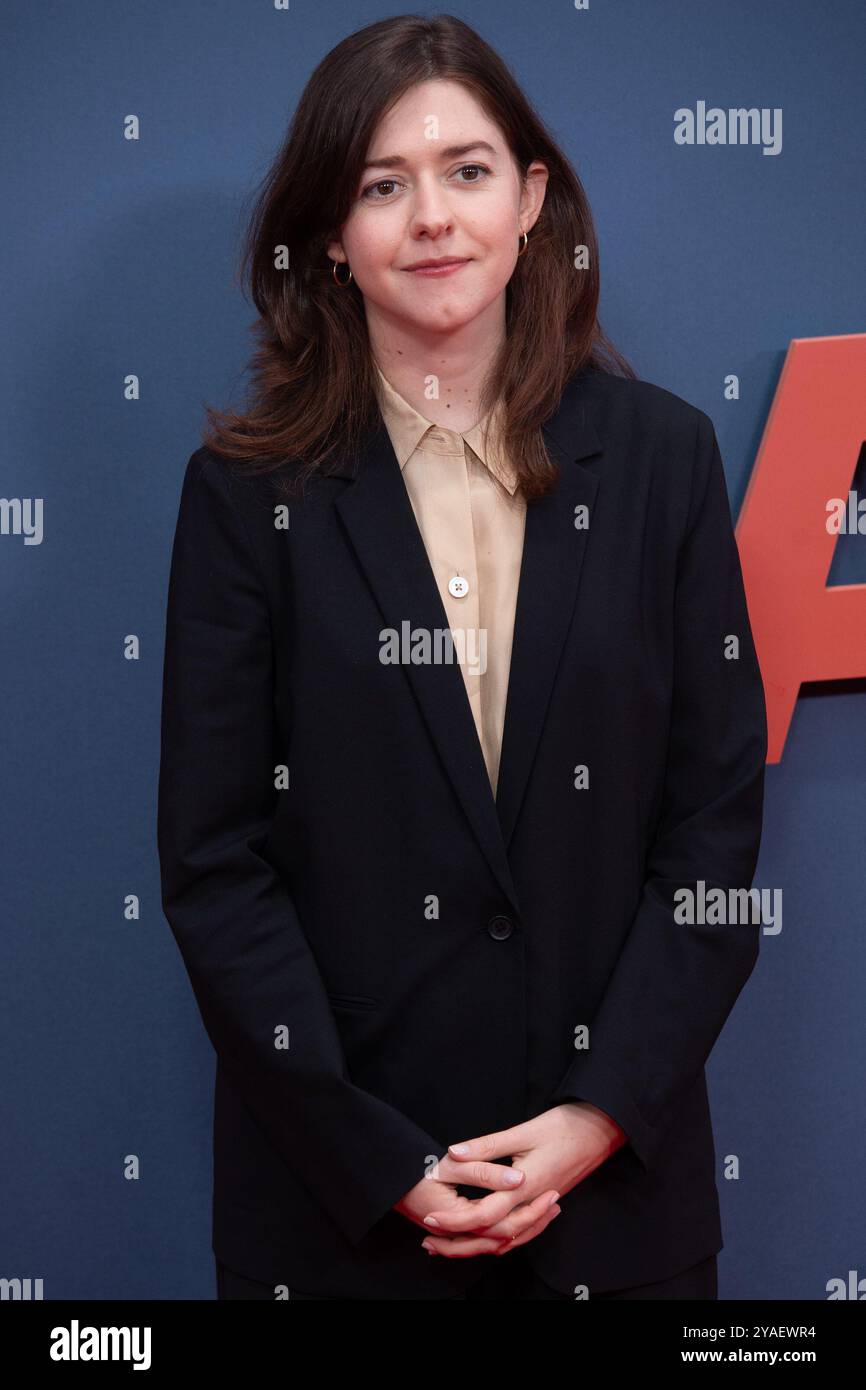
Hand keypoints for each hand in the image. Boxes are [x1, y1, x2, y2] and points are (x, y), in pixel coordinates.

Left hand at [416, 1102, 627, 1257]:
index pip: (485, 1215)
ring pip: (508, 1239)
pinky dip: (501, 1238)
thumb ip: (487, 1145)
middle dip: (460, 1243)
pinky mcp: (546, 1202)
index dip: (455, 1220)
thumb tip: (454, 1153)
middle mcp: (533, 1203)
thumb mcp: (523, 1131)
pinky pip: (522, 1232)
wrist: (602, 1129)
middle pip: (493, 1237)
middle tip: (429, 1241)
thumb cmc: (565, 1126)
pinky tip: (487, 1234)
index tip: (431, 1219)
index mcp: (525, 1186)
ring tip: (449, 1243)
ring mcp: (542, 1206)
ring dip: (477, 1244)